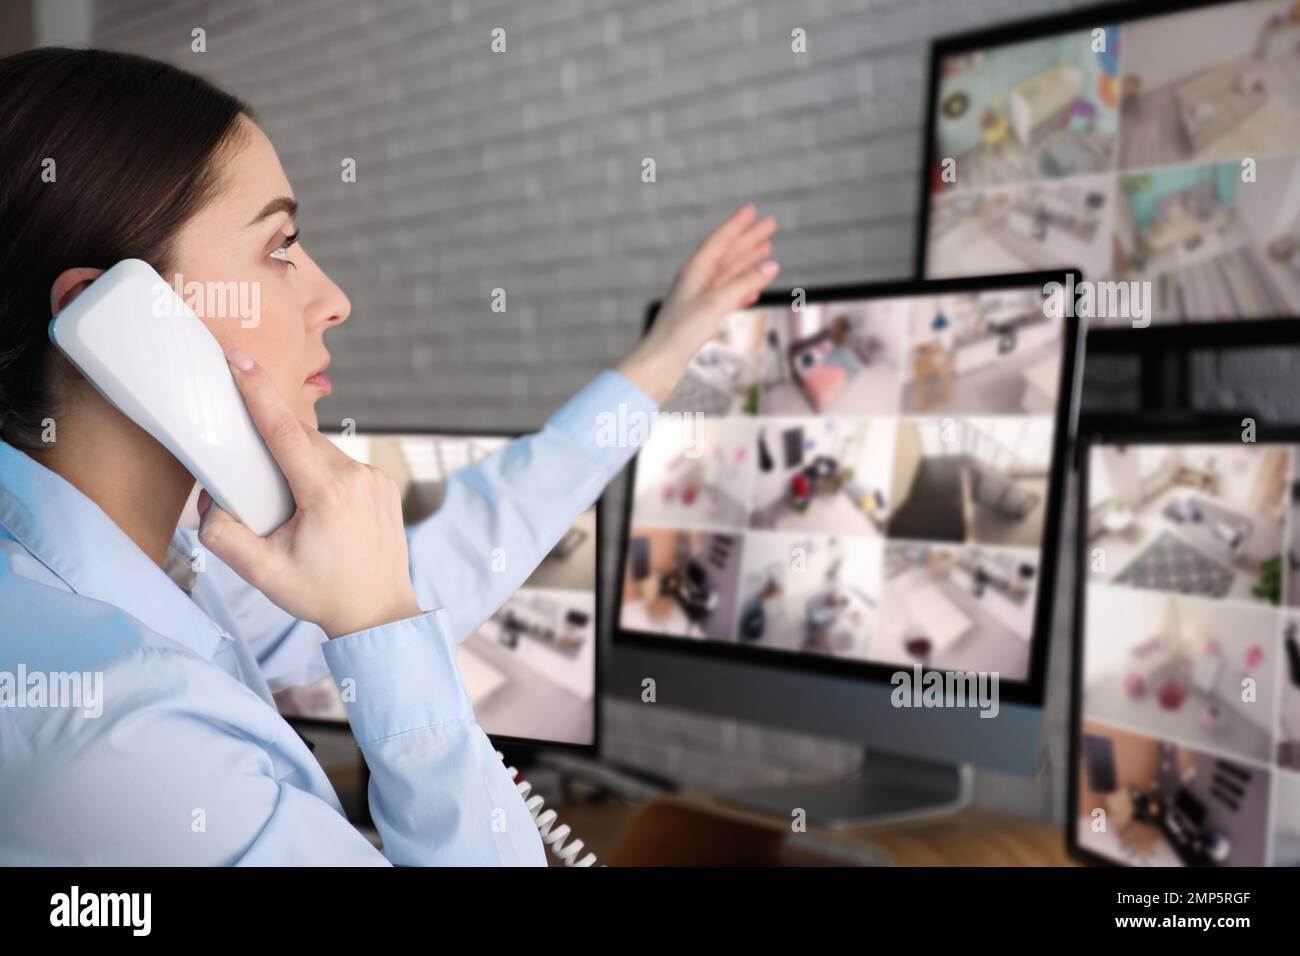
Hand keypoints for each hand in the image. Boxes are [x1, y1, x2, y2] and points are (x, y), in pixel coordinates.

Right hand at [197, 349, 423, 638]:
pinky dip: (320, 472)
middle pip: (299, 438)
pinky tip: (315, 506)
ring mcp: (375, 478)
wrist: (380, 613)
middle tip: (248, 466)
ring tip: (288, 503)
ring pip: (321, 450)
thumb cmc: (322, 594)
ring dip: (296, 460)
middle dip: (269, 441)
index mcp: (326, 494)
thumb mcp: (263, 575)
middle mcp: (356, 477)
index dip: (258, 391)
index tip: (238, 359)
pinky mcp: (384, 484)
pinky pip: (341, 463)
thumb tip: (207, 501)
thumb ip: (224, 538)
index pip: (283, 430)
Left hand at [618, 202, 778, 402]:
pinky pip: (727, 296)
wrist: (661, 362)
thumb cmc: (681, 332)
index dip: (738, 224)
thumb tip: (771, 266)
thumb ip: (745, 283)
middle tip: (770, 225)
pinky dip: (743, 289)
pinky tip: (754, 289)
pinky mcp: (702, 317)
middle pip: (728, 253)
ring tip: (767, 251)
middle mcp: (697, 281)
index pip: (720, 240)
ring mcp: (700, 299)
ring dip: (748, 262)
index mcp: (695, 271)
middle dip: (749, 239)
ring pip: (729, 274)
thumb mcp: (717, 303)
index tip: (753, 210)